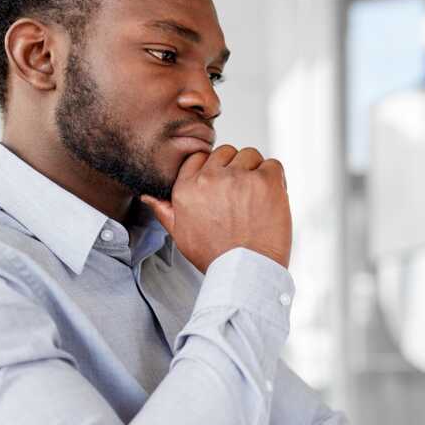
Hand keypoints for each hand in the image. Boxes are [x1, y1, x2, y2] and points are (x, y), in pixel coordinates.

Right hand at [140, 145, 290, 272]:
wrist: (245, 272)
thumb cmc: (215, 256)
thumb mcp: (180, 235)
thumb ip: (165, 211)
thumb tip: (149, 196)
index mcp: (187, 188)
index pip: (200, 157)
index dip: (215, 169)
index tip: (224, 186)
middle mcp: (210, 178)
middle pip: (227, 153)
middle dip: (236, 169)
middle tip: (243, 196)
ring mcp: (239, 177)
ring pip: (250, 155)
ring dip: (256, 172)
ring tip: (258, 199)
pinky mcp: (265, 181)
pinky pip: (273, 165)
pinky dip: (276, 178)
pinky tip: (271, 199)